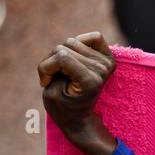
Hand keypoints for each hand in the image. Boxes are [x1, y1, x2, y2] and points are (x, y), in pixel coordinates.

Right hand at [38, 31, 117, 154]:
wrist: (79, 117)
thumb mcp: (50, 90)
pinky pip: (95, 37)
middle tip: (57, 79)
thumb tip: (69, 45)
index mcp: (90, 81)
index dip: (46, 67)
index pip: (61, 56)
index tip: (46, 83)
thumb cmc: (62, 106)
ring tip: (65, 72)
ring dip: (63, 54)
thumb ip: (53, 67)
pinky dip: (82, 41)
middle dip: (53, 61)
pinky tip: (77, 56)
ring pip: (72, 42)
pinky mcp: (108, 59)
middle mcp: (101, 71)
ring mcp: (106, 65)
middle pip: (64, 47)